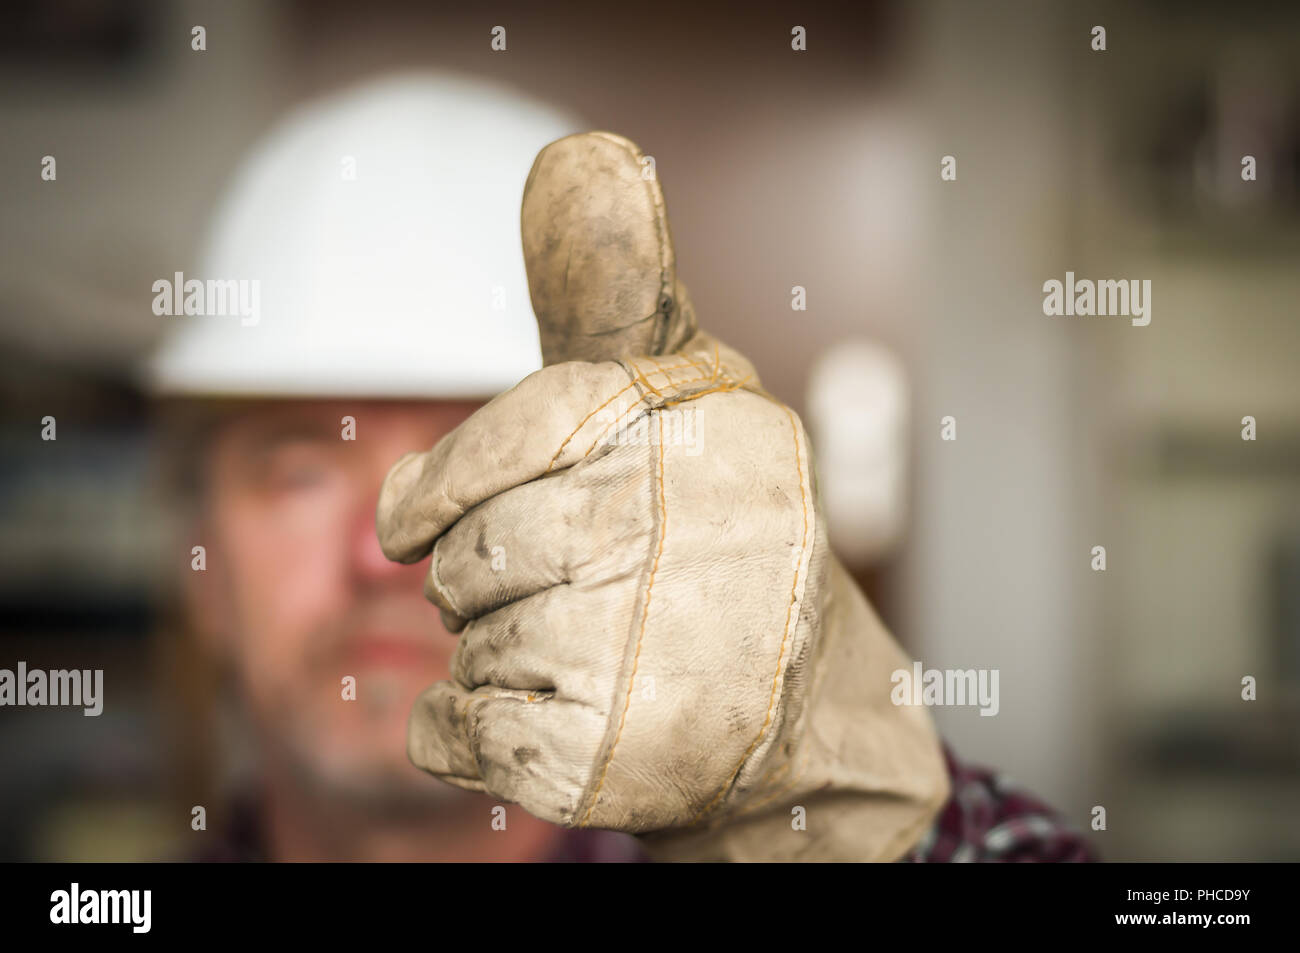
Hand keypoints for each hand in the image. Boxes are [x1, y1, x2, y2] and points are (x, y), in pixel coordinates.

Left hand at [376, 132, 947, 859]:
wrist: (800, 727)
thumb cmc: (712, 543)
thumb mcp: (681, 408)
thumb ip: (612, 302)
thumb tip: (579, 155)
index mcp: (718, 433)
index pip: (540, 426)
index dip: (451, 478)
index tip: (410, 519)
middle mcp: (702, 534)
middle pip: (481, 551)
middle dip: (487, 580)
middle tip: (563, 599)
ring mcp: (661, 654)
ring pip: (470, 640)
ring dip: (496, 654)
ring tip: (593, 659)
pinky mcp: (613, 760)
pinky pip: (455, 729)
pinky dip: (468, 730)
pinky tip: (551, 721)